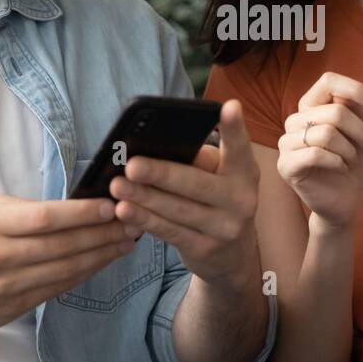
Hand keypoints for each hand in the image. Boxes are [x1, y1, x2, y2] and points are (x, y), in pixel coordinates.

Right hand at [0, 191, 136, 336]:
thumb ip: (18, 207)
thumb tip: (66, 205)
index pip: (46, 217)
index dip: (83, 213)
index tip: (111, 206)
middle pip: (62, 245)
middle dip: (102, 234)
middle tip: (131, 223)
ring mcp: (6, 285)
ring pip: (65, 269)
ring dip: (100, 255)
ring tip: (125, 242)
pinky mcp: (13, 307)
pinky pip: (57, 288)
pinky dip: (83, 274)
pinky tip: (101, 261)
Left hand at [109, 99, 261, 289]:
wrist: (232, 255)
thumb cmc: (217, 200)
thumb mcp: (220, 178)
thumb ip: (200, 162)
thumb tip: (155, 146)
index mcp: (244, 172)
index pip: (239, 147)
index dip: (235, 127)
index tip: (229, 106)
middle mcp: (241, 199)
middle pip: (196, 183)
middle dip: (161, 173)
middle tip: (132, 164)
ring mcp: (225, 228)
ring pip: (177, 209)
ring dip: (143, 197)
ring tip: (117, 186)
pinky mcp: (205, 249)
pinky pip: (169, 231)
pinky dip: (144, 219)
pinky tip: (124, 210)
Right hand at [277, 72, 362, 235]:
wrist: (347, 202)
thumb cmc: (353, 164)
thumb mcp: (362, 131)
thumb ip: (355, 107)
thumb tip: (355, 95)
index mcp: (311, 108)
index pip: (327, 81)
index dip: (354, 88)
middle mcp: (294, 121)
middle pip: (334, 112)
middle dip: (360, 132)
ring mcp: (286, 143)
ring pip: (326, 133)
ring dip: (349, 150)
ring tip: (350, 161)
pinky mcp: (286, 165)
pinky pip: (315, 153)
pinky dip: (337, 161)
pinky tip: (340, 168)